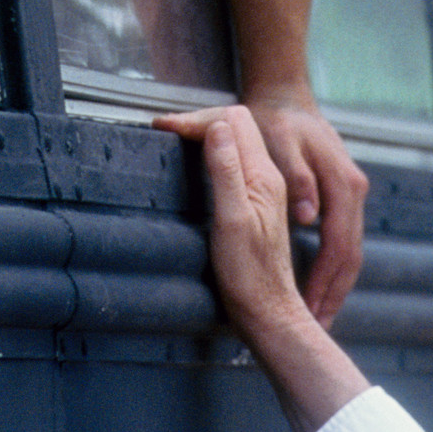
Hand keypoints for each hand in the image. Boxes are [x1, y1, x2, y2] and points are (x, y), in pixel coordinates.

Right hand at [154, 105, 373, 431]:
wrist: (268, 311)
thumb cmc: (249, 274)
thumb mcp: (232, 220)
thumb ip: (226, 170)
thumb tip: (217, 125)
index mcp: (263, 175)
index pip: (233, 121)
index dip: (197, 120)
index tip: (165, 129)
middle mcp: (267, 177)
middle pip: (237, 126)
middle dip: (201, 121)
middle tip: (165, 129)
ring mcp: (263, 191)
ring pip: (236, 143)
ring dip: (206, 135)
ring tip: (176, 140)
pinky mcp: (255, 205)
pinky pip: (235, 163)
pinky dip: (212, 155)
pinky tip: (197, 165)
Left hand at [242, 89, 368, 325]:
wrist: (285, 98)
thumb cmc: (273, 121)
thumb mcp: (275, 140)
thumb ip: (293, 175)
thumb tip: (308, 216)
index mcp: (340, 180)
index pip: (337, 242)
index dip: (324, 280)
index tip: (307, 309)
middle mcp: (353, 189)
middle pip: (350, 254)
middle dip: (333, 294)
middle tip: (314, 328)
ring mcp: (353, 194)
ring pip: (351, 253)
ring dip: (336, 289)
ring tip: (319, 322)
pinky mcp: (346, 199)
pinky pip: (346, 244)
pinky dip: (336, 273)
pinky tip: (322, 297)